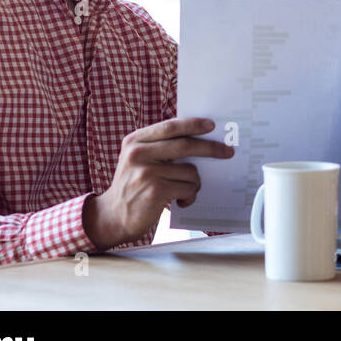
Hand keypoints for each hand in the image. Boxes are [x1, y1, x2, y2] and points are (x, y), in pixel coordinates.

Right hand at [83, 117, 233, 248]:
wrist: (112, 216)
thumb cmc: (133, 185)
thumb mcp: (138, 159)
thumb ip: (159, 146)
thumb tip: (199, 137)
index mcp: (135, 141)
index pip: (170, 127)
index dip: (193, 124)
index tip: (212, 125)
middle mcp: (138, 154)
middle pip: (185, 145)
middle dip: (211, 148)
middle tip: (228, 152)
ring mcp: (147, 172)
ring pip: (190, 171)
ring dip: (195, 183)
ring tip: (185, 190)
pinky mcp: (155, 191)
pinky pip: (188, 188)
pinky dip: (190, 196)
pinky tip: (180, 201)